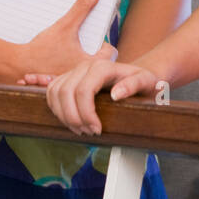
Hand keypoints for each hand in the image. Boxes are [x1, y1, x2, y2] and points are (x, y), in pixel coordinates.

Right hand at [17, 0, 116, 77]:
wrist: (15, 67)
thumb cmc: (40, 50)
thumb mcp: (64, 25)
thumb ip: (82, 7)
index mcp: (91, 65)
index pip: (110, 51)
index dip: (103, 41)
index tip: (94, 34)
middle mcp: (84, 77)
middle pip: (98, 58)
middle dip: (92, 47)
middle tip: (82, 37)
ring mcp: (73, 82)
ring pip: (84, 65)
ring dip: (80, 54)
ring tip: (68, 46)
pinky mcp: (61, 83)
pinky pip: (72, 72)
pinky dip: (68, 62)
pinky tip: (58, 55)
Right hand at [39, 58, 159, 135]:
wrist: (134, 75)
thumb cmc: (142, 80)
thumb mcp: (146, 82)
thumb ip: (133, 85)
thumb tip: (116, 95)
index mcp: (102, 66)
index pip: (83, 91)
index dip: (86, 113)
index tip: (96, 129)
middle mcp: (85, 66)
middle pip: (65, 92)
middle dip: (73, 118)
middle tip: (88, 132)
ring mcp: (74, 71)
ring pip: (55, 93)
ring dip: (63, 115)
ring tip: (80, 129)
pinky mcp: (67, 78)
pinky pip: (51, 92)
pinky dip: (56, 109)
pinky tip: (70, 121)